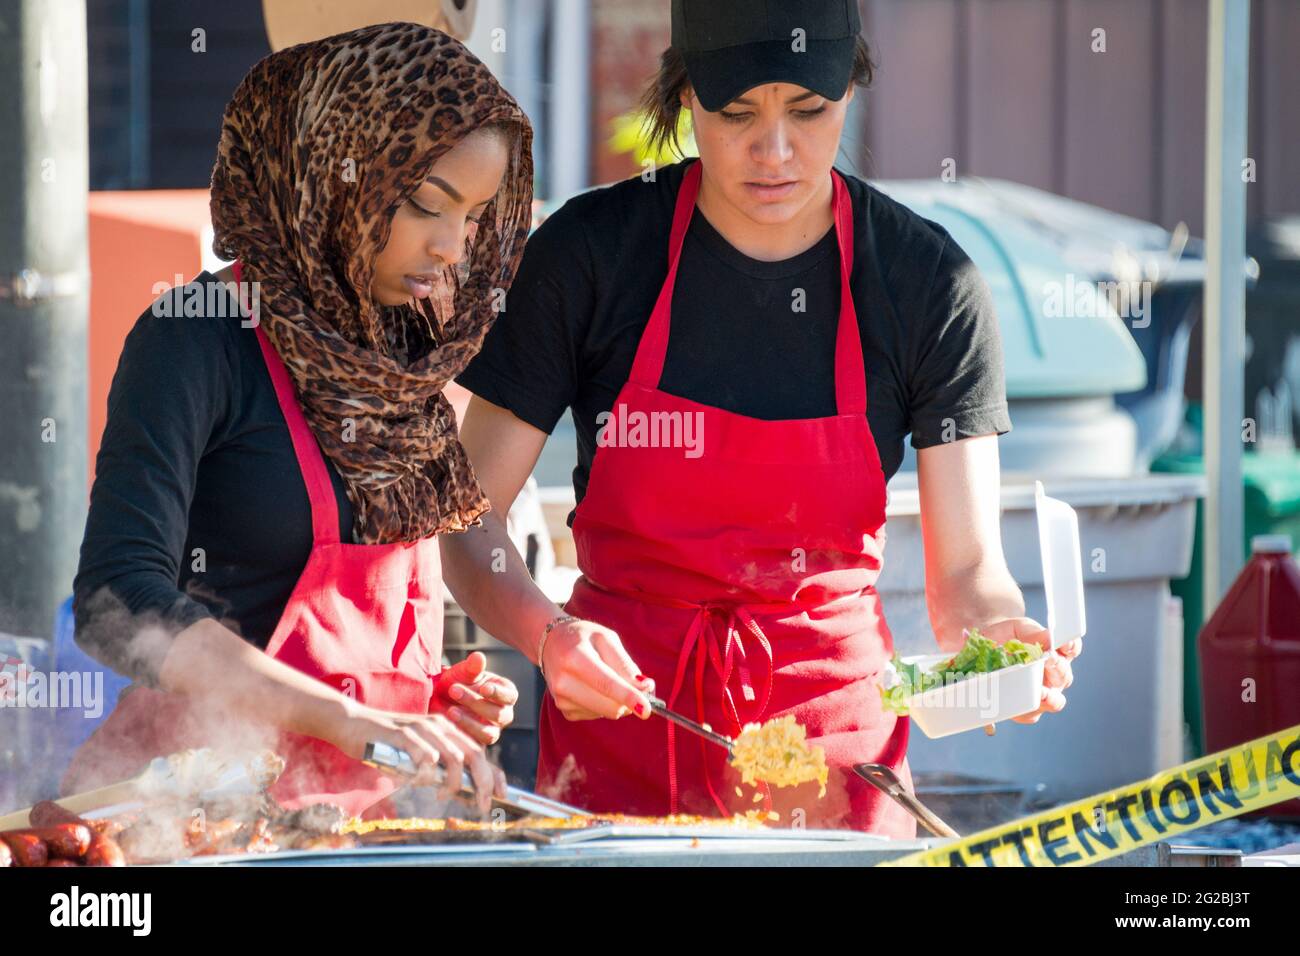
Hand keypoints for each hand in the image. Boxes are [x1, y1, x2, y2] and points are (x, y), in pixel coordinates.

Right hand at [334, 704, 505, 813]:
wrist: (352, 722)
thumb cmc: (384, 743)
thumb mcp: (417, 752)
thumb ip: (436, 765)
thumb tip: (459, 789)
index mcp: (446, 729)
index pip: (479, 750)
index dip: (494, 773)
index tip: (504, 794)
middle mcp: (439, 725)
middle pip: (473, 754)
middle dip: (483, 782)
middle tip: (481, 804)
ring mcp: (422, 728)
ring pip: (453, 757)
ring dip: (452, 782)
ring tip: (442, 796)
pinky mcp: (403, 734)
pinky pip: (425, 757)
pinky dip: (427, 775)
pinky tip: (419, 781)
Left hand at [432, 651, 518, 745]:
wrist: (438, 699)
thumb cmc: (457, 681)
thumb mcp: (463, 672)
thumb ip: (472, 666)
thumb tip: (478, 657)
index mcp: (506, 694)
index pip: (510, 695)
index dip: (498, 693)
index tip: (483, 688)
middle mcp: (503, 714)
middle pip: (500, 715)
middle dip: (476, 703)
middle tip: (454, 690)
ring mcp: (491, 730)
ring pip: (489, 734)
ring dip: (469, 723)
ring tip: (450, 711)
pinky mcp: (477, 744)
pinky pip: (474, 745)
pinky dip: (461, 735)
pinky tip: (446, 724)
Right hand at [540, 617, 654, 720]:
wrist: (551, 643)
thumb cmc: (583, 638)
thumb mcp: (607, 639)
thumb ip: (626, 664)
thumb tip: (645, 688)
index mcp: (575, 658)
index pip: (606, 684)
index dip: (628, 697)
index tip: (646, 709)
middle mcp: (564, 682)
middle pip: (609, 706)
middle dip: (629, 700)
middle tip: (636, 685)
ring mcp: (561, 699)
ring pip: (606, 713)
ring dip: (616, 701)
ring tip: (606, 677)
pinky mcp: (563, 710)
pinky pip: (596, 715)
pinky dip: (603, 703)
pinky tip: (593, 686)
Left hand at [978, 617, 1082, 724]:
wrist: (983, 650)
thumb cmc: (1007, 637)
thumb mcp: (1019, 630)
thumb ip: (1034, 634)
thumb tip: (1049, 638)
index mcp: (1057, 654)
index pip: (1071, 650)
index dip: (1070, 646)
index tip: (1065, 643)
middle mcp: (1055, 677)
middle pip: (1064, 676)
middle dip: (1057, 668)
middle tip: (1048, 659)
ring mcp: (1043, 696)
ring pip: (1053, 702)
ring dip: (1047, 697)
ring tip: (1040, 691)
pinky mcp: (1026, 711)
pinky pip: (1030, 715)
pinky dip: (1024, 710)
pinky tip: (1017, 705)